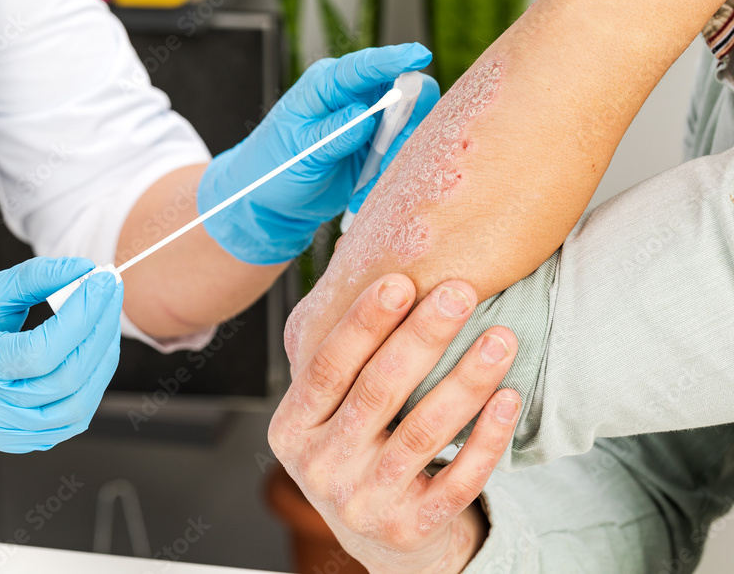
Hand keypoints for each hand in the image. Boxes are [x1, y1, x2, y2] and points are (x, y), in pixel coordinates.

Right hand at [0, 257, 122, 452]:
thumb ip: (35, 277)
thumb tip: (83, 268)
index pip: (42, 351)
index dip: (82, 315)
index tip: (102, 281)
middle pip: (65, 381)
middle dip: (99, 332)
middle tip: (110, 293)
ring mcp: (1, 430)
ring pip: (75, 408)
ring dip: (101, 361)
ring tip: (105, 320)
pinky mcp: (16, 438)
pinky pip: (69, 420)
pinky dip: (90, 386)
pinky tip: (93, 352)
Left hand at [197, 44, 432, 264]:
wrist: (271, 202)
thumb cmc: (274, 168)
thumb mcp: (300, 152)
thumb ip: (333, 134)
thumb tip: (365, 116)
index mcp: (327, 85)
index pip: (365, 66)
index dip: (394, 59)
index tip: (420, 54)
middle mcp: (353, 96)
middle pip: (404, 90)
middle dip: (406, 122)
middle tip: (391, 154)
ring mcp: (369, 121)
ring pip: (409, 126)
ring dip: (397, 156)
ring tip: (367, 183)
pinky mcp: (377, 147)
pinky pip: (402, 153)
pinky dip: (389, 174)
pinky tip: (363, 193)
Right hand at [269, 276, 520, 572]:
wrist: (376, 536)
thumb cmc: (354, 450)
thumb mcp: (324, 414)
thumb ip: (340, 360)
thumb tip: (372, 265)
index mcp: (293, 429)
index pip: (328, 367)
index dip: (363, 323)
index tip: (402, 280)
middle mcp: (321, 469)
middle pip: (377, 392)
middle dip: (423, 336)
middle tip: (461, 292)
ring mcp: (365, 503)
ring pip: (422, 432)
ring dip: (466, 380)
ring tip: (500, 339)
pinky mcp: (411, 529)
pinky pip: (458, 480)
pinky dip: (486, 438)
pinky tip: (508, 398)